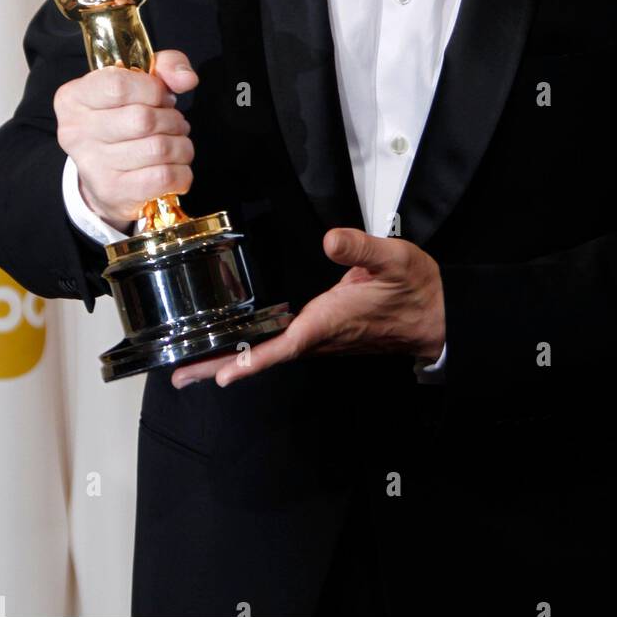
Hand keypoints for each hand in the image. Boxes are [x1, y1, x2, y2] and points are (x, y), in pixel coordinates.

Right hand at [54, 49, 197, 230]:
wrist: (106, 174)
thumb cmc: (124, 119)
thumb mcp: (140, 81)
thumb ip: (166, 66)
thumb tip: (187, 78)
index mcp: (74, 97)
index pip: (119, 85)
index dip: (153, 89)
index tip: (160, 97)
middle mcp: (74, 131)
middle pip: (143, 119)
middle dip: (172, 120)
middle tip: (173, 124)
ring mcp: (91, 165)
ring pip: (158, 149)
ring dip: (181, 146)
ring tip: (176, 144)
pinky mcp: (112, 191)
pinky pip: (164, 177)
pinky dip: (181, 171)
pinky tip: (175, 167)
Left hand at [170, 227, 445, 387]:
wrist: (437, 316)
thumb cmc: (417, 289)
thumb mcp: (394, 258)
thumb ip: (361, 248)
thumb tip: (330, 240)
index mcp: (332, 320)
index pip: (285, 344)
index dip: (253, 358)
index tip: (221, 372)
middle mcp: (322, 335)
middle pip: (264, 356)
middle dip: (221, 366)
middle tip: (179, 377)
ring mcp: (322, 339)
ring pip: (269, 353)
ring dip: (231, 360)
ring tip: (192, 365)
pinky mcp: (324, 334)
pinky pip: (281, 346)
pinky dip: (253, 350)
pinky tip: (235, 345)